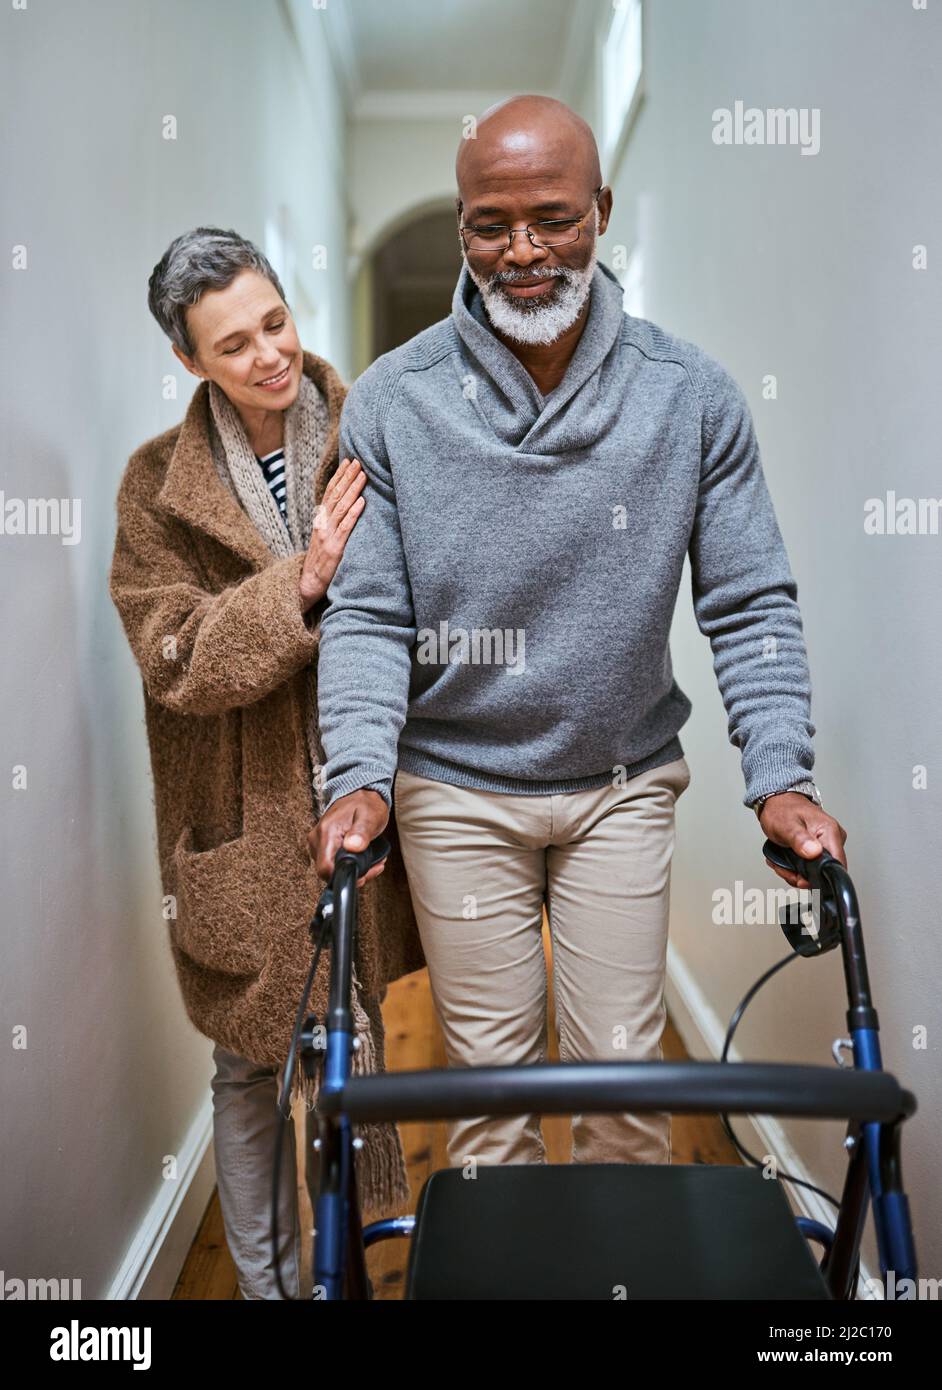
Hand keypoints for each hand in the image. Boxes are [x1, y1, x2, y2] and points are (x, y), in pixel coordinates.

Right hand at [299, 458, 366, 612]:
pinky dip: (354, 513)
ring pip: (342, 507)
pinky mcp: (336, 547)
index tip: (348, 461)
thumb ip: (332, 520)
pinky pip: (346, 527)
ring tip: (363, 476)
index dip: (339, 476)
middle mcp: (323, 523)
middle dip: (348, 477)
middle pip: (336, 495)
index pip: (330, 492)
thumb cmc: (321, 558)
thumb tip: (346, 503)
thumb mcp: (324, 535)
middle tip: (359, 462)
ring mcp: (329, 535)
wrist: (309, 582)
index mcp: (321, 519)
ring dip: (353, 490)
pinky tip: (362, 502)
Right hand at [307, 788, 389, 887]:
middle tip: (374, 865)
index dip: (344, 876)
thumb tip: (353, 846)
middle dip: (353, 873)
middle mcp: (317, 838)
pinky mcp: (321, 845)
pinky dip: (348, 864)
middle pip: (328, 872)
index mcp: (327, 832)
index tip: (363, 873)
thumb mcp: (370, 816)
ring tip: (372, 861)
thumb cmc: (365, 804)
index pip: (325, 869)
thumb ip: (361, 832)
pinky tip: (363, 858)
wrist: (359, 793)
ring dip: (352, 869)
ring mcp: (317, 842)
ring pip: (331, 869)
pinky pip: (332, 863)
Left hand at [760, 793, 847, 888]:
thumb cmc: (781, 809)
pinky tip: (786, 860)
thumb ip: (799, 840)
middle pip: (824, 872)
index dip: (819, 876)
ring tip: (782, 861)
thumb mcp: (786, 825)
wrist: (777, 802)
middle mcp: (834, 839)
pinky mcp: (820, 849)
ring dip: (796, 872)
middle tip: (784, 866)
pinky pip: (812, 867)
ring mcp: (827, 844)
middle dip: (801, 875)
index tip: (801, 878)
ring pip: (816, 872)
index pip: (837, 865)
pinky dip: (797, 868)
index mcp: (830, 831)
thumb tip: (814, 852)